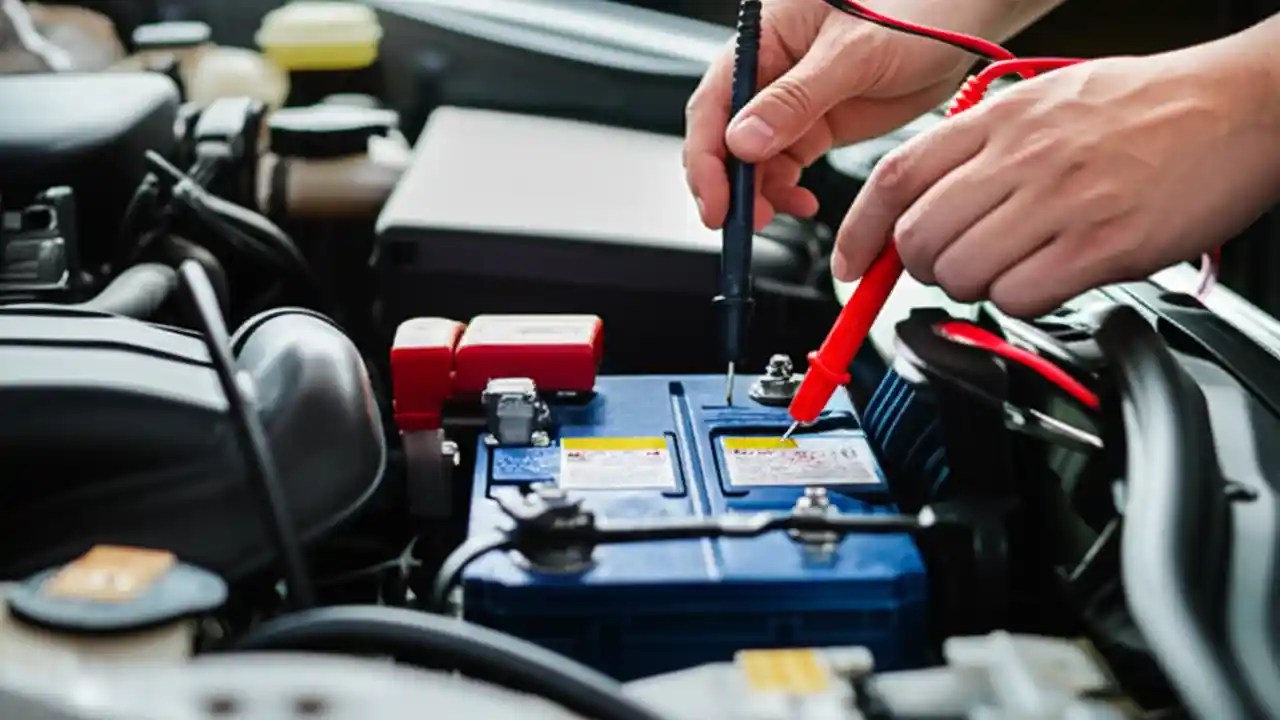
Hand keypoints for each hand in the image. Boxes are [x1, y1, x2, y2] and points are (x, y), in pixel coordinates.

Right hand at [684, 0, 998, 230]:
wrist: (967, 18)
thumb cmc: (916, 8)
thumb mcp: (853, 54)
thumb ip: (795, 99)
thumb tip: (743, 141)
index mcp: (763, 40)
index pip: (715, 104)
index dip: (708, 158)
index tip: (718, 201)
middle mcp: (771, 71)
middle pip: (726, 137)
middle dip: (730, 183)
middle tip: (742, 221)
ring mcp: (795, 101)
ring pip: (755, 158)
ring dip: (759, 192)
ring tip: (775, 215)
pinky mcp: (821, 123)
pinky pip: (787, 164)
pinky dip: (787, 189)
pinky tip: (801, 202)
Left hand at [833, 46, 1279, 316]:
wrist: (1245, 105)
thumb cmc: (1151, 105)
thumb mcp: (1049, 101)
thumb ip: (987, 146)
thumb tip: (931, 199)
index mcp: (1000, 119)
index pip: (893, 179)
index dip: (857, 232)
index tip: (850, 266)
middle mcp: (1019, 158)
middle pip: (918, 237)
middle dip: (922, 269)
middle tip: (952, 268)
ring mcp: (1057, 201)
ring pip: (960, 272)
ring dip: (972, 288)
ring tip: (1011, 269)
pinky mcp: (1099, 244)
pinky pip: (1018, 297)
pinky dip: (1019, 302)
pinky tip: (1050, 279)